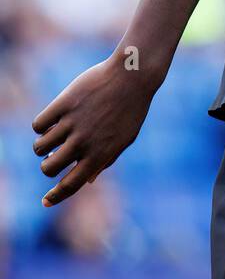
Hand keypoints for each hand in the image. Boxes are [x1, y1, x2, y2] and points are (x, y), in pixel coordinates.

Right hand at [32, 54, 155, 206]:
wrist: (133, 76)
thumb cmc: (132, 108)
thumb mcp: (124, 138)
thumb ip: (106, 161)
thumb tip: (89, 180)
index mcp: (99, 156)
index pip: (70, 185)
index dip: (55, 197)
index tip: (45, 201)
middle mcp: (83, 143)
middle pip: (48, 168)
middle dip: (47, 165)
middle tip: (52, 155)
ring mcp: (72, 123)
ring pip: (40, 147)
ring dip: (42, 145)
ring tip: (52, 135)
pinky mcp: (63, 104)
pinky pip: (38, 124)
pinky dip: (40, 126)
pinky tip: (51, 120)